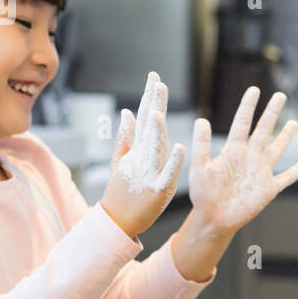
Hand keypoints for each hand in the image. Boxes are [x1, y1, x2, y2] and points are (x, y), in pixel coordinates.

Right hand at [100, 71, 184, 238]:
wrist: (117, 221)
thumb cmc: (122, 191)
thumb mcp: (121, 162)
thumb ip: (125, 137)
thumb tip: (127, 112)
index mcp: (137, 149)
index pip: (144, 118)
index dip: (149, 98)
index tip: (154, 77)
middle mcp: (142, 157)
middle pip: (149, 127)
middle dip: (153, 105)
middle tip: (158, 83)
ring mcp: (149, 173)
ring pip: (154, 148)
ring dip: (156, 130)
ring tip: (158, 111)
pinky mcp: (158, 190)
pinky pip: (167, 175)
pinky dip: (173, 162)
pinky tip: (180, 148)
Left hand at [188, 87, 297, 233]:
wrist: (213, 219)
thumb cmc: (203, 194)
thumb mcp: (199, 167)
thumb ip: (202, 144)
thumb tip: (202, 120)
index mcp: (232, 150)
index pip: (242, 123)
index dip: (248, 106)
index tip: (255, 89)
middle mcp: (249, 157)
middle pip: (264, 130)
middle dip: (271, 112)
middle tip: (280, 95)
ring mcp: (260, 172)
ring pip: (277, 149)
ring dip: (286, 136)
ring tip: (294, 122)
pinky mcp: (269, 188)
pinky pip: (287, 177)